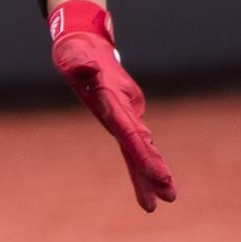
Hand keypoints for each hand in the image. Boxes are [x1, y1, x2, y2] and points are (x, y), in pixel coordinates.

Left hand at [50, 1, 175, 210]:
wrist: (86, 42)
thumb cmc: (75, 50)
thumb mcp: (70, 54)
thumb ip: (78, 62)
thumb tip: (87, 69)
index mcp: (113, 94)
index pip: (128, 127)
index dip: (142, 149)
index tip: (156, 171)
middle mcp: (125, 106)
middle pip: (140, 141)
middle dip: (152, 167)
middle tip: (169, 194)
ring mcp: (126, 112)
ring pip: (139, 146)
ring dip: (150, 172)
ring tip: (167, 199)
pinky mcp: (121, 117)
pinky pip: (131, 146)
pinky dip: (138, 167)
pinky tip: (147, 193)